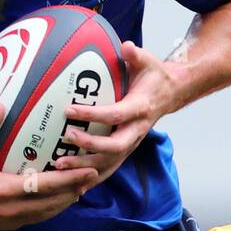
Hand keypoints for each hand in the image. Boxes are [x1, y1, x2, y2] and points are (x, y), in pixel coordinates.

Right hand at [0, 103, 99, 230]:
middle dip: (72, 193)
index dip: (71, 179)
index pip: (47, 186)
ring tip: (73, 192)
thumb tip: (1, 105)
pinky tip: (44, 202)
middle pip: (51, 205)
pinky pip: (28, 219)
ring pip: (41, 216)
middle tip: (89, 180)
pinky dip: (42, 211)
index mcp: (3, 191)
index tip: (90, 172)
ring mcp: (3, 221)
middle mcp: (8, 211)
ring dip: (59, 204)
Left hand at [53, 41, 176, 181]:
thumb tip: (126, 46)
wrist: (171, 93)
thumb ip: (136, 55)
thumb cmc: (154, 76)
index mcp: (140, 108)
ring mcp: (132, 143)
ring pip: (110, 162)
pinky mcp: (126, 151)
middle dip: (89, 146)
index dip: (92, 114)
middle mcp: (137, 130)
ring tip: (59, 165)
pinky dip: (91, 177)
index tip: (69, 109)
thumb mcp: (148, 61)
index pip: (115, 115)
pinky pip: (109, 168)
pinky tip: (72, 184)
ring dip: (85, 166)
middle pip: (114, 147)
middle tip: (66, 137)